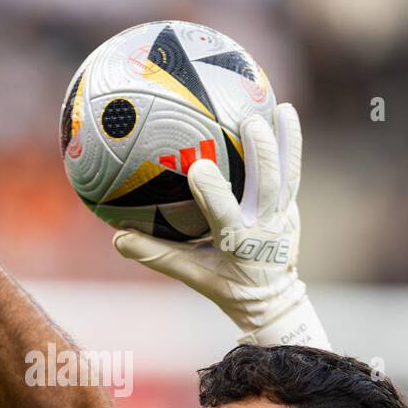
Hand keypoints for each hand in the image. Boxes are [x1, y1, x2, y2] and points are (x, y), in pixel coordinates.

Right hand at [113, 104, 329, 348]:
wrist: (272, 298)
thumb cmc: (225, 284)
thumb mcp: (190, 274)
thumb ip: (156, 254)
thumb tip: (116, 237)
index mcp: (237, 244)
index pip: (224, 215)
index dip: (213, 192)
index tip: (198, 167)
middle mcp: (264, 229)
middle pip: (265, 188)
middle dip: (260, 156)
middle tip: (249, 123)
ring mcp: (282, 217)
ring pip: (285, 176)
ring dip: (283, 142)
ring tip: (280, 108)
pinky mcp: (290, 207)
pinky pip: (291, 172)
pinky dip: (290, 142)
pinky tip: (284, 111)